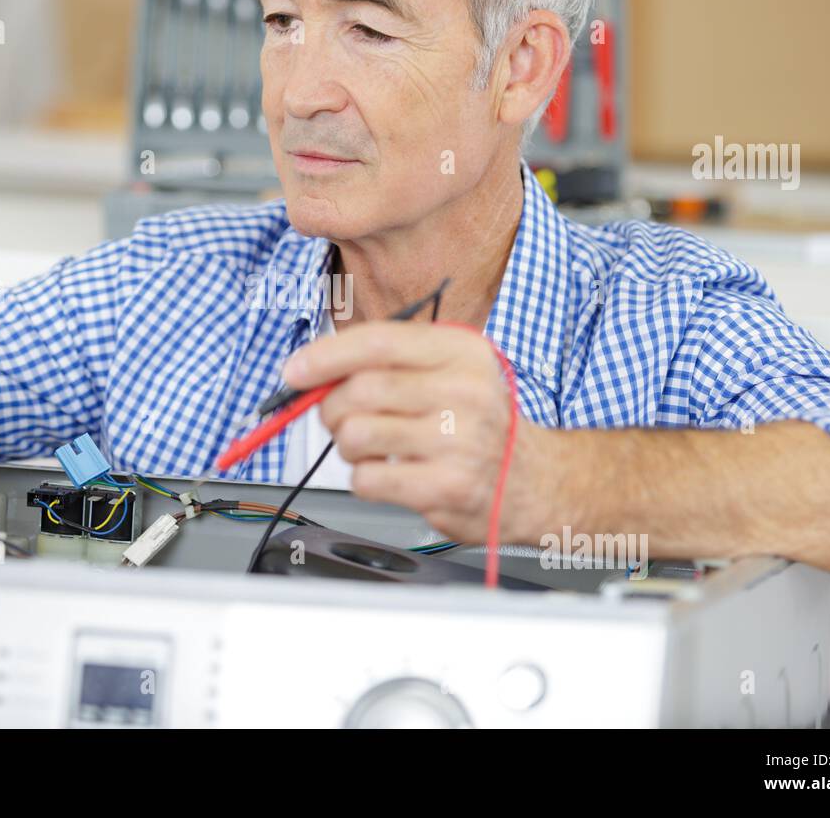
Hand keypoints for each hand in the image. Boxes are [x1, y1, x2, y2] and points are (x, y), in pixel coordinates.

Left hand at [282, 321, 562, 543]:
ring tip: (375, 449)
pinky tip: (391, 474)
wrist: (534, 481)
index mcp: (462, 352)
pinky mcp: (446, 487)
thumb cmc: (479, 423)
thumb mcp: (449, 371)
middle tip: (340, 418)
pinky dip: (364, 478)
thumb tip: (313, 371)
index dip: (325, 355)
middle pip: (359, 390)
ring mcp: (458, 441)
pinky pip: (367, 479)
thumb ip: (388, 362)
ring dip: (348, 446)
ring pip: (355, 435)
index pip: (377, 341)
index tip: (294, 371)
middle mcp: (465, 391)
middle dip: (331, 407)